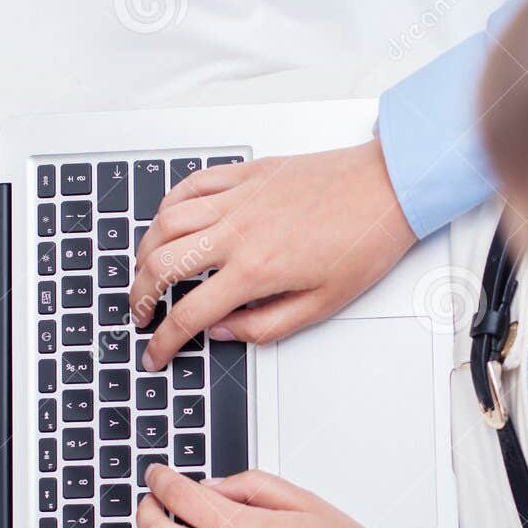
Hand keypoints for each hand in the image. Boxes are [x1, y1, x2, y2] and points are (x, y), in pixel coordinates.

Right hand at [129, 139, 417, 369]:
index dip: (164, 341)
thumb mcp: (322, 306)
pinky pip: (190, 184)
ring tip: (145, 270)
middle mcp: (239, 232)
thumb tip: (223, 331)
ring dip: (144, 250)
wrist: (388, 190)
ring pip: (165, 222)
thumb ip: (265, 325)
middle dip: (139, 294)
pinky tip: (168, 221)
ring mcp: (238, 198)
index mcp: (257, 272)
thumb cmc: (363, 243)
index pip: (189, 314)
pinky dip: (169, 205)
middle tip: (140, 312)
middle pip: (162, 263)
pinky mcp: (246, 174)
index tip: (155, 353)